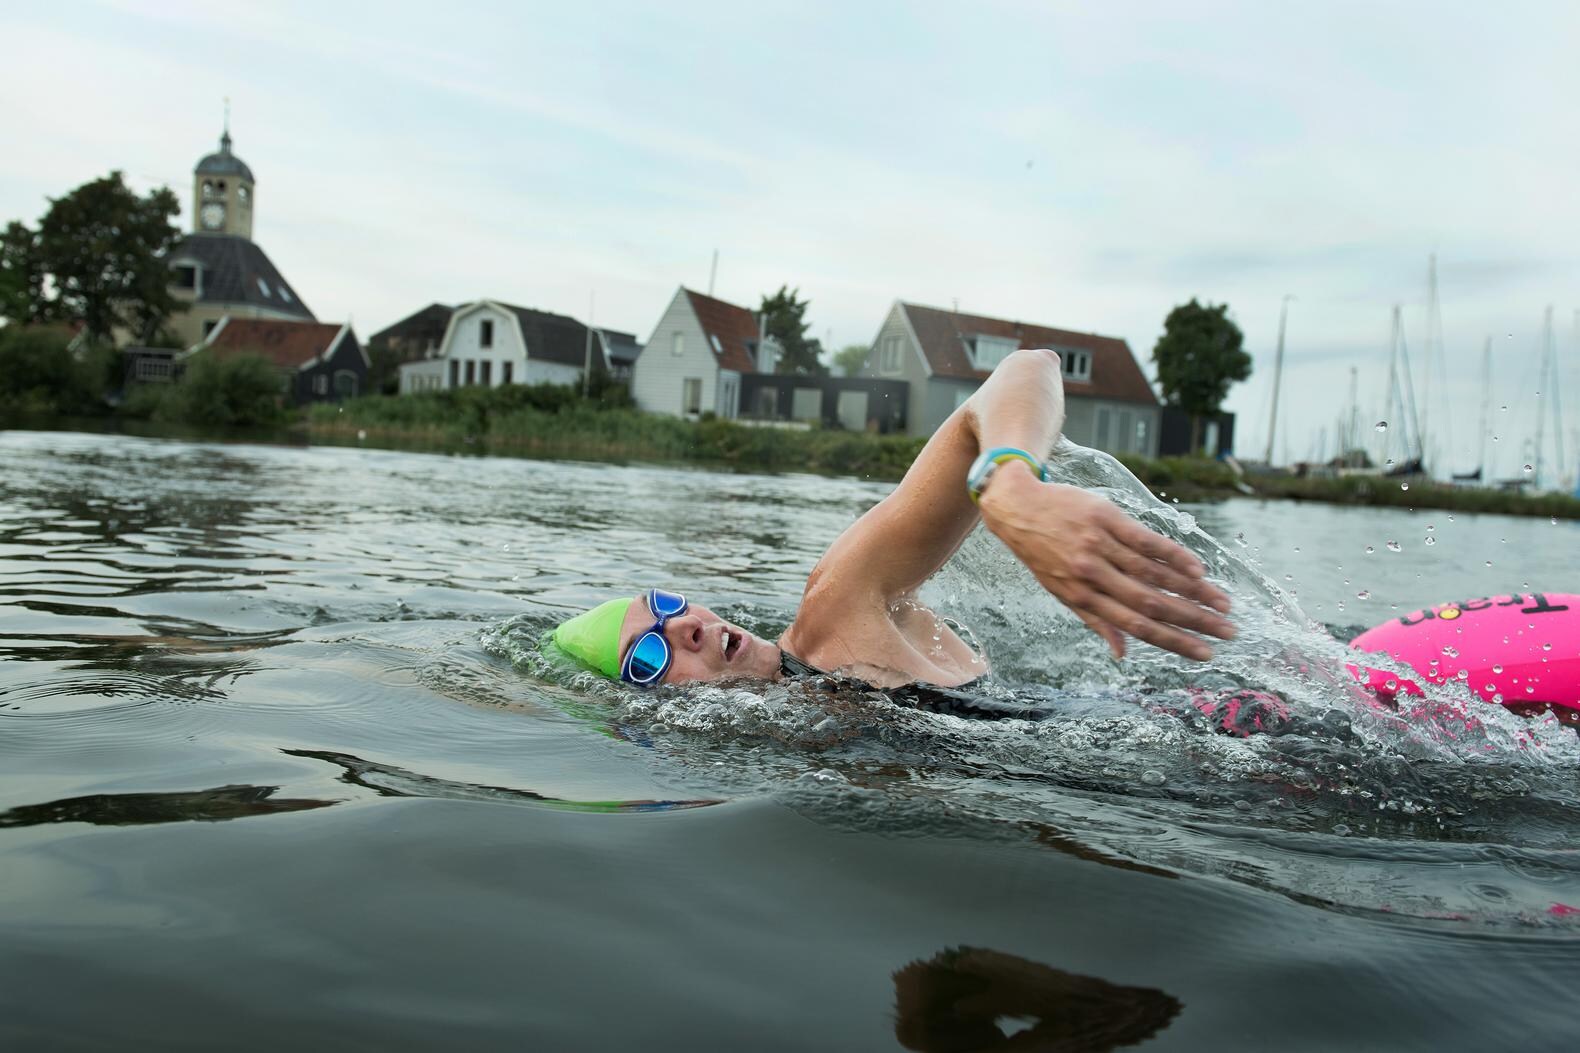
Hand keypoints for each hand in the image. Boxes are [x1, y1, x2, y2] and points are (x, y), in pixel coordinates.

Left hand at [978, 462, 1233, 660]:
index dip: (1172, 641)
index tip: (1203, 652)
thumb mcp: (1060, 591)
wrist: (1017, 506)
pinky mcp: (1106, 518)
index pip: (1135, 626)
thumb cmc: (1041, 552)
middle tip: (1228, 631)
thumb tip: (1122, 653)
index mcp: (1082, 598)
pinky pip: (1145, 541)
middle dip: (1194, 620)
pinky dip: (1174, 555)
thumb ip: (1095, 620)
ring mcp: (1099, 546)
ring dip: (1194, 590)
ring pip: (1154, 573)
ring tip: (1223, 603)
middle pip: (1152, 603)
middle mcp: (1092, 575)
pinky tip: (1198, 570)